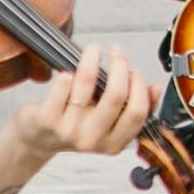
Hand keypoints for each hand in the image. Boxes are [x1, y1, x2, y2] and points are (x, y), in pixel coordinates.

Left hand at [36, 52, 156, 156]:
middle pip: (116, 96)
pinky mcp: (48, 120)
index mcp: (113, 143)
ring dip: (93, 59)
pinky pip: (63, 87)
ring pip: (88, 84)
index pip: (137, 112)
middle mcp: (93, 139)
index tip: (134, 71)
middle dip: (120, 66)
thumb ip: (133, 107)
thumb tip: (154, 88)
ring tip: (94, 50)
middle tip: (116, 52)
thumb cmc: (76, 124)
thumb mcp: (108, 122)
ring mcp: (69, 131)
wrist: (38, 139)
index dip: (139, 86)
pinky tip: (70, 69)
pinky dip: (69, 73)